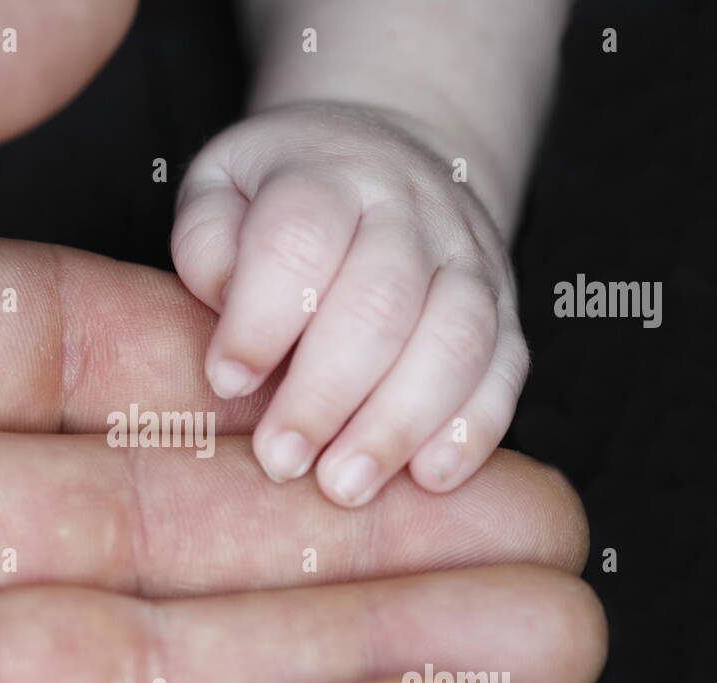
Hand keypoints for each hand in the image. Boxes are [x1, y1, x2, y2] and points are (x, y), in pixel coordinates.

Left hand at [173, 101, 529, 506]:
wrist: (388, 161)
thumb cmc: (282, 198)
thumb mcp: (222, 191)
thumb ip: (210, 246)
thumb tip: (229, 313)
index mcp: (327, 174)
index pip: (301, 239)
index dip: (262, 318)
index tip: (226, 380)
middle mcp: (409, 208)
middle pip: (381, 302)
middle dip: (326, 394)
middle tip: (281, 461)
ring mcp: (468, 257)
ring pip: (455, 340)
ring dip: (398, 424)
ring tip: (345, 487)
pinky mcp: (504, 307)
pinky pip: (505, 368)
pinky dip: (472, 428)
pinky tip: (430, 478)